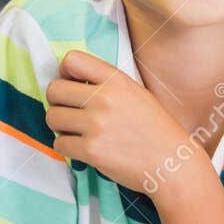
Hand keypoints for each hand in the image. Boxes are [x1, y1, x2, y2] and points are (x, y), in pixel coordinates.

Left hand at [44, 50, 205, 198]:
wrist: (171, 164)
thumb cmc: (154, 129)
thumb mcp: (135, 93)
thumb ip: (105, 83)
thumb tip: (69, 80)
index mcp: (116, 80)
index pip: (71, 60)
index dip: (64, 73)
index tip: (72, 85)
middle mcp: (104, 98)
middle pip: (54, 90)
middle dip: (57, 103)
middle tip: (70, 113)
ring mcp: (96, 124)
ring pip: (52, 117)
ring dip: (60, 126)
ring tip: (78, 132)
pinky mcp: (91, 150)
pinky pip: (59, 143)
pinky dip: (67, 147)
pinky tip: (83, 148)